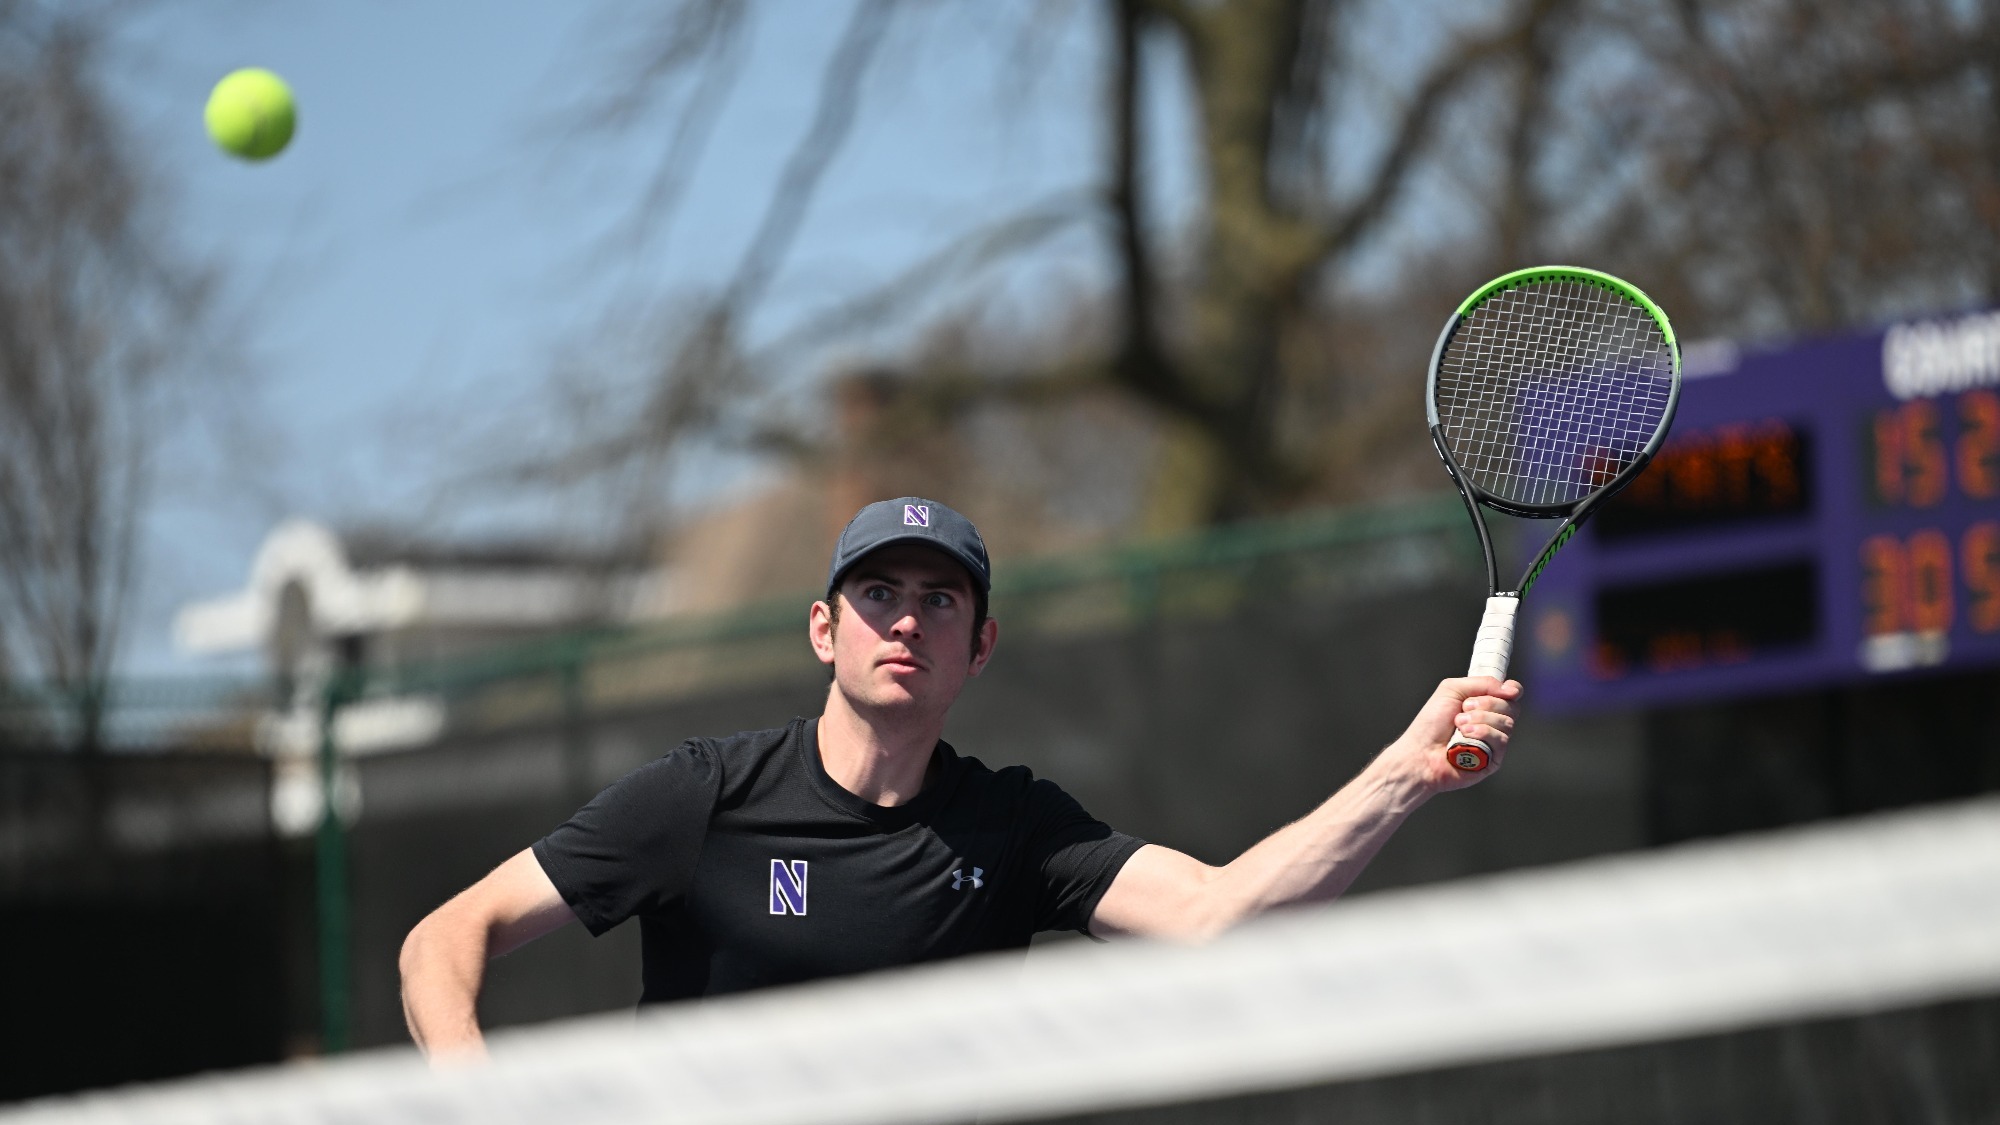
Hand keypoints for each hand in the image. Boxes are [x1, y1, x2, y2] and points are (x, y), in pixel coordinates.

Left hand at [1385, 676, 1521, 791]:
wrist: (1420, 752)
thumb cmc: (1429, 725)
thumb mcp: (1451, 690)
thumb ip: (1482, 683)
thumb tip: (1509, 688)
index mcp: (1482, 704)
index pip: (1511, 694)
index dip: (1512, 690)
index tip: (1507, 690)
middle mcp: (1491, 722)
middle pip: (1512, 707)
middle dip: (1487, 703)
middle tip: (1464, 708)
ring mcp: (1493, 741)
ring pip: (1507, 723)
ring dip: (1480, 719)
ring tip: (1459, 724)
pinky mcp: (1494, 759)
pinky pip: (1501, 740)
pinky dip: (1482, 733)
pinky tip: (1466, 735)